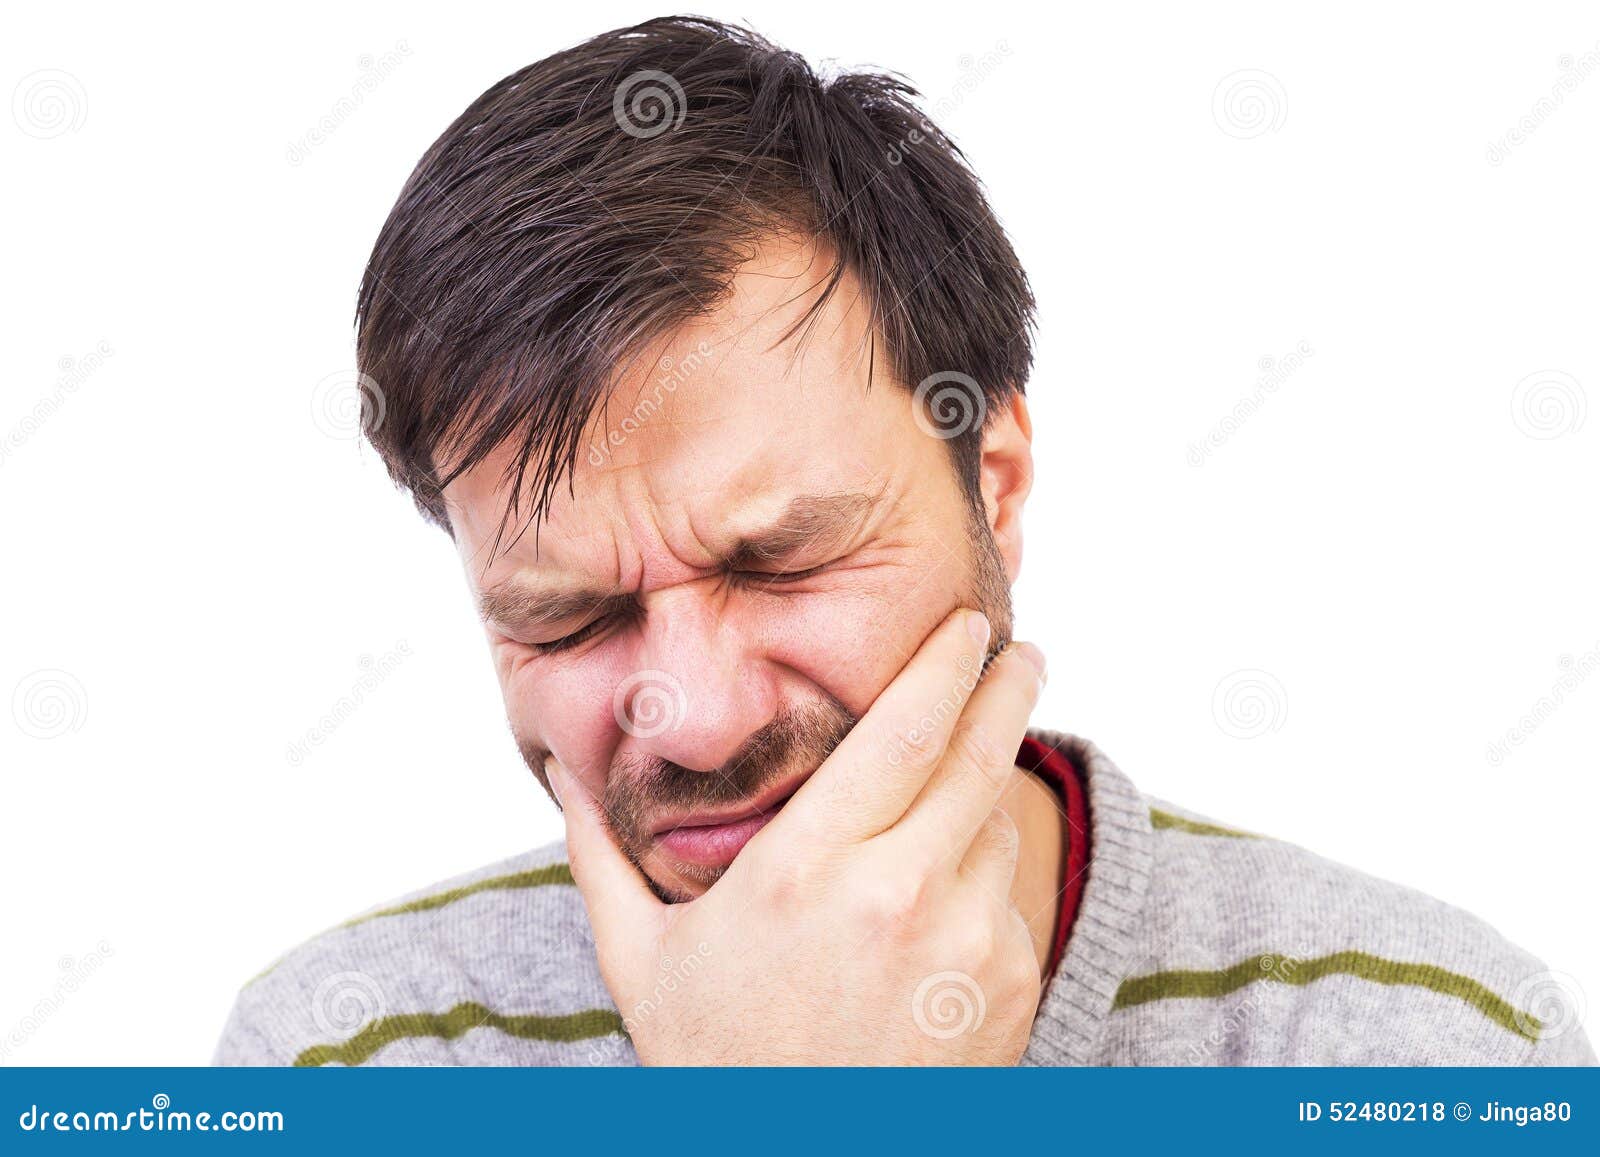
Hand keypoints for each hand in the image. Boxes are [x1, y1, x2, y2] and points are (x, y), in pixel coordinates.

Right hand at [547, 608, 1047, 1064]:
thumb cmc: (720, 1062)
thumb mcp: (642, 962)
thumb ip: (601, 859)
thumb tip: (559, 777)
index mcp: (805, 869)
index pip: (901, 730)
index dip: (944, 664)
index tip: (968, 625)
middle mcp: (897, 895)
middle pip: (977, 754)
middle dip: (1006, 687)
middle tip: (1021, 651)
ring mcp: (965, 941)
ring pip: (994, 823)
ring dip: (979, 796)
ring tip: (941, 806)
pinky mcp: (1008, 984)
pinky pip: (1008, 896)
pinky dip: (982, 880)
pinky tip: (936, 912)